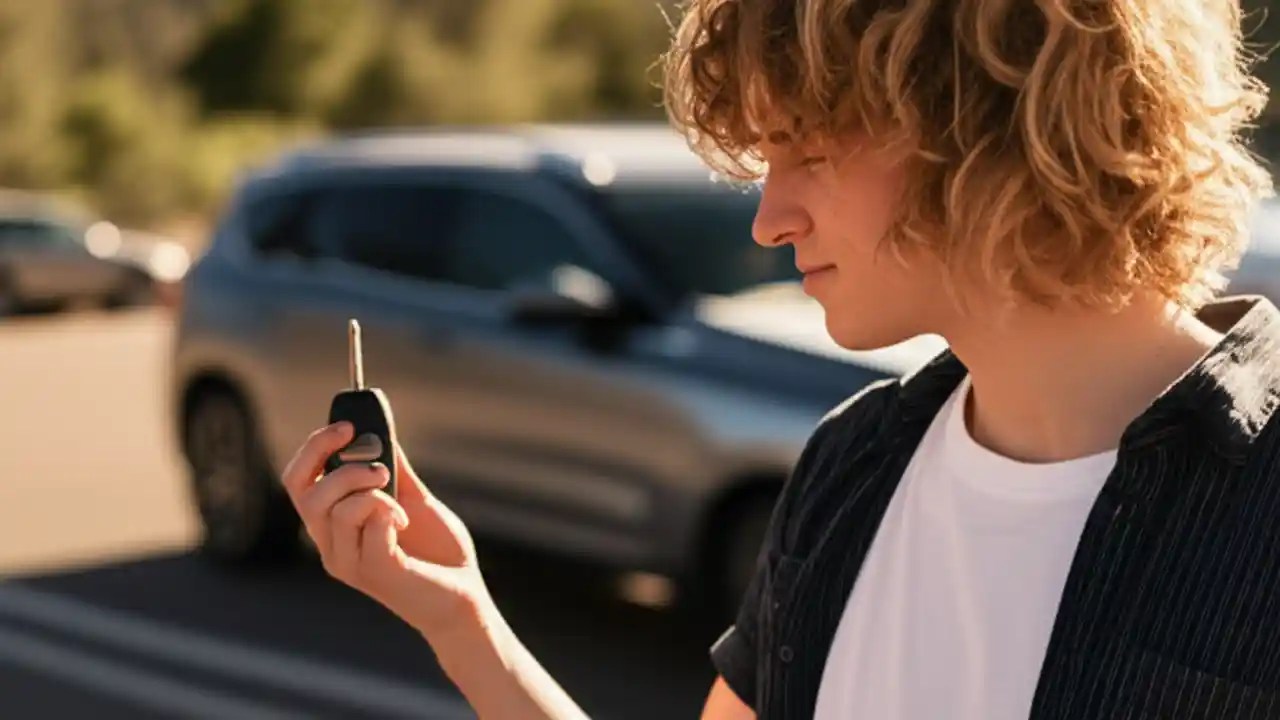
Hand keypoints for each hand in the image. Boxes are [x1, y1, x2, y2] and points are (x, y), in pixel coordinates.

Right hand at [281, 422, 492, 641]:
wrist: (464, 594)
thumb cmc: (437, 550)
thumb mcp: (411, 497)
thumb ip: (392, 466)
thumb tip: (379, 429)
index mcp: (332, 525)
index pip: (297, 481)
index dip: (315, 448)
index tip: (347, 426)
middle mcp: (331, 546)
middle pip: (305, 494)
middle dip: (342, 468)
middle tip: (381, 467)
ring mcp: (349, 563)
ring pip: (336, 509)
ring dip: (373, 492)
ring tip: (400, 505)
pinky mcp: (375, 572)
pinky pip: (369, 525)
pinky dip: (389, 512)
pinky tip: (405, 524)